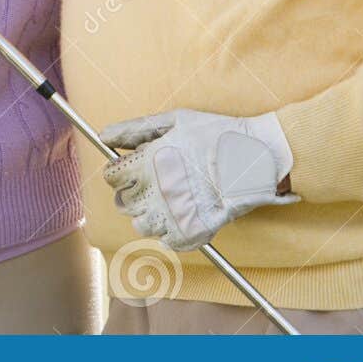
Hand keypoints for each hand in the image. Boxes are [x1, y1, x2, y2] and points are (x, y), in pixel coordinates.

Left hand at [101, 109, 298, 251]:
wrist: (258, 156)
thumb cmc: (217, 133)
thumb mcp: (176, 120)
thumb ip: (136, 129)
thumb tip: (104, 136)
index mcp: (150, 161)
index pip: (112, 179)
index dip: (120, 174)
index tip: (132, 171)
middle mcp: (157, 189)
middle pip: (123, 204)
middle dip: (133, 194)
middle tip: (153, 184)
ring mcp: (175, 214)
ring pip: (141, 225)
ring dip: (150, 214)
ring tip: (170, 199)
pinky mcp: (192, 232)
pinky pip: (165, 240)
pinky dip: (171, 230)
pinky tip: (184, 213)